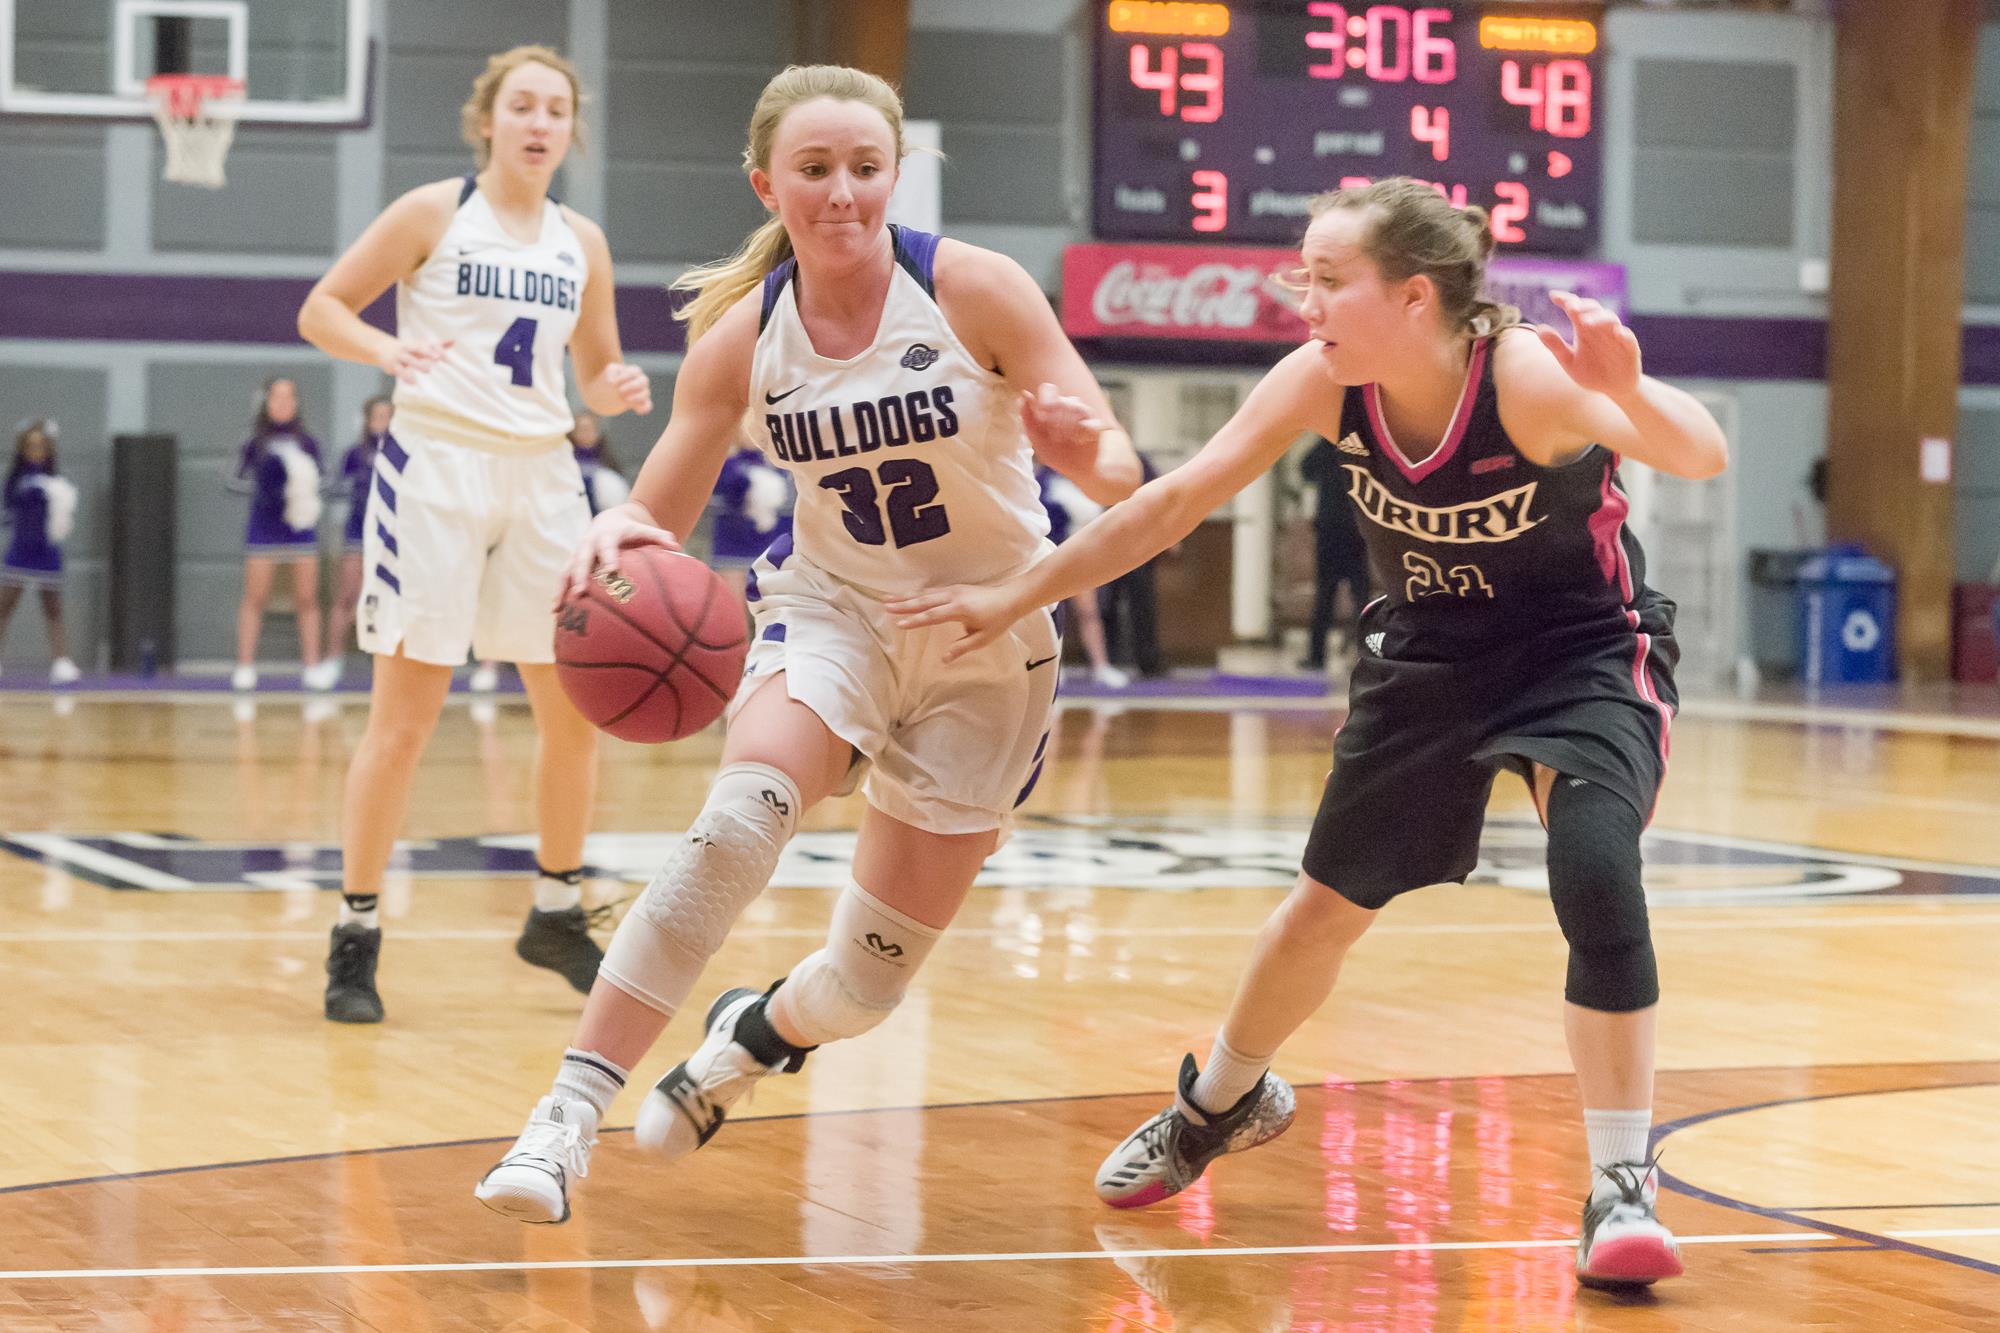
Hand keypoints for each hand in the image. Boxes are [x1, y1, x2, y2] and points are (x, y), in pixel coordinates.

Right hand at [377, 338, 452, 383]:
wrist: (382, 348)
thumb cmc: (408, 349)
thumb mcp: (420, 346)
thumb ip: (437, 345)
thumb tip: (453, 341)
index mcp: (416, 344)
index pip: (428, 345)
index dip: (437, 350)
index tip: (447, 358)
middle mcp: (408, 348)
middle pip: (418, 348)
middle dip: (427, 352)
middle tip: (437, 358)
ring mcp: (400, 356)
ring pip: (409, 359)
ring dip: (418, 364)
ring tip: (428, 370)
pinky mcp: (393, 365)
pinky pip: (399, 370)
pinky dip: (406, 376)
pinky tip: (413, 382)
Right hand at [555, 504, 681, 606]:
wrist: (607, 520)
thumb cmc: (631, 531)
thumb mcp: (645, 530)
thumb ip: (660, 538)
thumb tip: (677, 547)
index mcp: (607, 535)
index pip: (607, 547)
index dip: (608, 558)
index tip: (611, 571)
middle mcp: (588, 543)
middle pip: (582, 559)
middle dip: (580, 576)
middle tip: (580, 592)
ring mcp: (577, 553)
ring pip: (566, 570)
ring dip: (562, 588)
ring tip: (558, 608)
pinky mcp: (571, 563)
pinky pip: (563, 578)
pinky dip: (559, 593)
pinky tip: (556, 612)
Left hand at [602, 362, 652, 414]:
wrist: (608, 392)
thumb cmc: (611, 379)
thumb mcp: (608, 371)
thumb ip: (611, 372)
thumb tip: (613, 382)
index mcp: (633, 371)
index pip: (635, 371)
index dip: (624, 377)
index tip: (613, 384)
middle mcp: (640, 381)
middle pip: (644, 381)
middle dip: (631, 387)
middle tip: (619, 391)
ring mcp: (642, 392)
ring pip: (646, 393)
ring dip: (635, 397)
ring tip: (624, 400)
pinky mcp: (641, 403)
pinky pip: (647, 406)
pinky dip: (643, 408)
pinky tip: (636, 410)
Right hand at [886, 583, 1031, 665]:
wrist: (1011, 598)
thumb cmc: (998, 620)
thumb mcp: (982, 639)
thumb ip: (962, 648)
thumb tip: (943, 659)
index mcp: (960, 609)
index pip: (933, 615)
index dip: (916, 620)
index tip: (900, 624)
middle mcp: (953, 596)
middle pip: (924, 600)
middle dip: (904, 604)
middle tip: (886, 606)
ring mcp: (953, 590)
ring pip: (925, 593)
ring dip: (906, 596)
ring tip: (889, 599)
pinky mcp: (954, 588)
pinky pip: (931, 590)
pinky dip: (916, 593)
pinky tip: (906, 596)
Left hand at [1019, 381, 1101, 467]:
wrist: (1079, 470)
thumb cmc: (1058, 453)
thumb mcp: (1037, 439)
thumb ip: (1028, 418)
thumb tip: (1023, 396)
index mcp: (1054, 407)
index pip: (1048, 390)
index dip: (1045, 400)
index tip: (1042, 414)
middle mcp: (1070, 407)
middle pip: (1062, 400)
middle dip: (1055, 419)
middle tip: (1054, 437)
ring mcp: (1085, 415)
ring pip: (1077, 408)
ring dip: (1067, 426)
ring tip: (1064, 440)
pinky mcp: (1097, 426)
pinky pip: (1089, 423)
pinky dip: (1082, 432)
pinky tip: (1079, 441)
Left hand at [1536, 292, 1640, 399]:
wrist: (1613, 389)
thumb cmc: (1591, 372)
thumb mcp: (1569, 362)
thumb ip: (1556, 346)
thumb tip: (1539, 329)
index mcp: (1585, 329)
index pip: (1576, 309)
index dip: (1566, 300)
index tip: (1552, 296)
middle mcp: (1600, 329)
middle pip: (1593, 309)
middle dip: (1583, 307)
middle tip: (1570, 308)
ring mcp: (1616, 337)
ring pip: (1611, 319)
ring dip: (1599, 318)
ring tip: (1585, 323)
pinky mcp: (1630, 349)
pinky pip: (1629, 339)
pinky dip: (1624, 334)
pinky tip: (1617, 333)